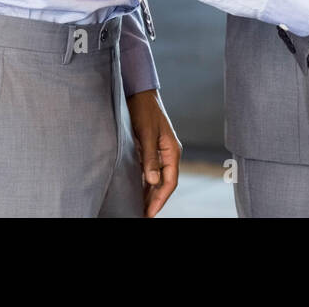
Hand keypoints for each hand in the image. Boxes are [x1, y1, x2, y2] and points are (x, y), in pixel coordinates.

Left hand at [126, 88, 180, 216]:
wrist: (139, 93)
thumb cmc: (143, 111)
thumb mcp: (146, 133)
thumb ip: (149, 158)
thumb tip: (151, 181)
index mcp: (172, 150)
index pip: (170, 181)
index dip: (160, 199)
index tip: (149, 213)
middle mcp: (168, 153)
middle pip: (164, 183)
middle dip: (155, 200)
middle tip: (142, 215)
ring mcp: (160, 152)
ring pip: (157, 178)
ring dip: (149, 193)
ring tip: (138, 208)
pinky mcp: (150, 149)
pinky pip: (150, 171)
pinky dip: (144, 183)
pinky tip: (136, 190)